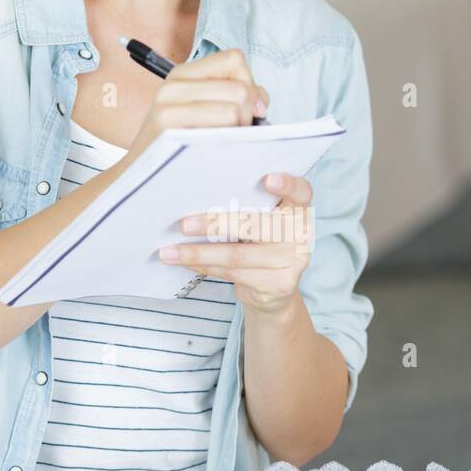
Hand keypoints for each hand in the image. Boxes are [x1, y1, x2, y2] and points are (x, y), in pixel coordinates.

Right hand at [126, 47, 268, 168]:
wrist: (139, 176)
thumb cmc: (178, 148)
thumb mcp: (203, 115)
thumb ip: (235, 99)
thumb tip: (261, 99)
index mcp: (184, 74)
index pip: (235, 60)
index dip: (250, 84)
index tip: (248, 110)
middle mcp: (174, 82)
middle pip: (241, 86)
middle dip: (249, 113)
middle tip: (235, 134)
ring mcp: (168, 100)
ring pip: (235, 103)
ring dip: (241, 128)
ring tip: (225, 143)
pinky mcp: (168, 121)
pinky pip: (222, 120)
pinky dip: (230, 137)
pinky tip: (217, 149)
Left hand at [159, 172, 314, 315]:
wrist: (274, 291)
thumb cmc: (260, 244)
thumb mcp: (260, 221)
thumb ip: (245, 207)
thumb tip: (195, 195)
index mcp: (299, 209)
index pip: (301, 192)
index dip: (287, 184)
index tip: (266, 179)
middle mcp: (301, 234)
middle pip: (257, 225)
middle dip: (215, 224)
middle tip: (184, 224)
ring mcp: (293, 262)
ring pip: (238, 255)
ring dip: (199, 253)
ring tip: (169, 251)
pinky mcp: (279, 285)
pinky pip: (233, 273)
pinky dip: (204, 267)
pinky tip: (184, 262)